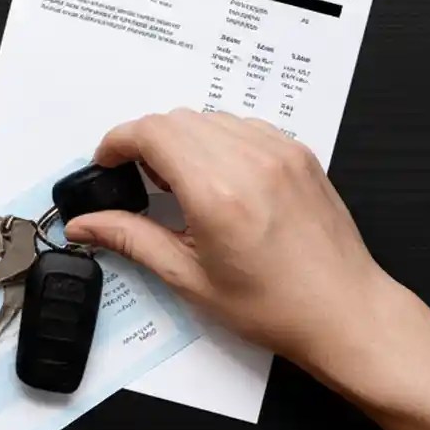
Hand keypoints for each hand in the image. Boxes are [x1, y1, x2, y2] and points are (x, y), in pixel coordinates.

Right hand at [65, 109, 400, 372]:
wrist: (343, 312)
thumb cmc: (275, 306)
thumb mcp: (189, 278)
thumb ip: (131, 239)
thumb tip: (86, 224)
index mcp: (217, 193)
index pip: (152, 133)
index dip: (117, 142)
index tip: (106, 163)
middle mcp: (250, 160)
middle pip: (176, 119)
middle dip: (146, 142)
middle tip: (139, 182)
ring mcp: (279, 152)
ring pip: (209, 117)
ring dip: (182, 139)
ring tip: (180, 184)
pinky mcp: (298, 154)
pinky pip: (244, 125)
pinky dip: (218, 140)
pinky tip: (217, 177)